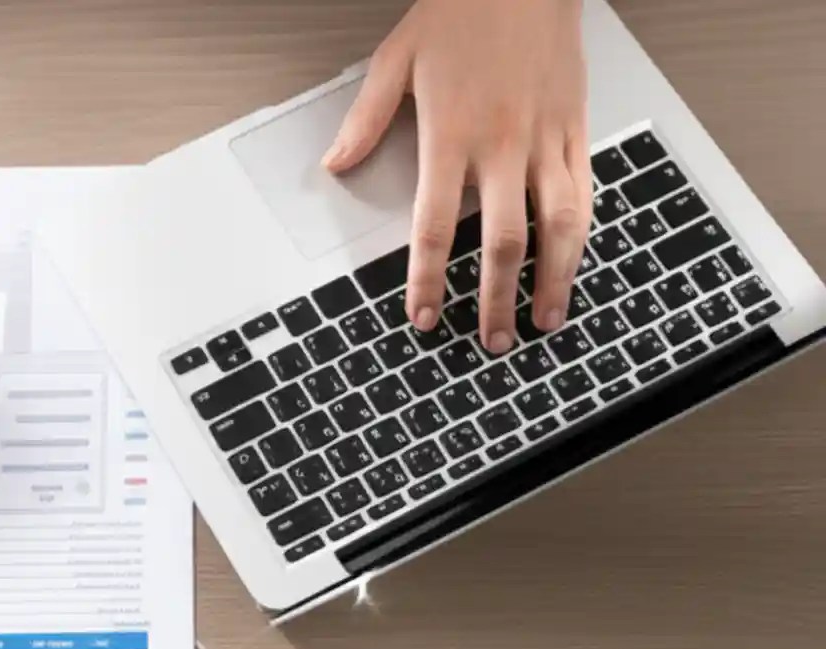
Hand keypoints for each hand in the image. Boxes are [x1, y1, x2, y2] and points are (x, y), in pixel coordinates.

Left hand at [324, 0, 591, 354]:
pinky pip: (586, 192)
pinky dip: (582, 235)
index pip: (436, 227)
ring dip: (554, 280)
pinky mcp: (578, 129)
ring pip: (559, 225)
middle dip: (498, 300)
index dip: (429, 280)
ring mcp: (547, 140)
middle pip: (504, 241)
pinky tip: (574, 264)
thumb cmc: (460, 10)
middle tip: (493, 341)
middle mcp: (504, 146)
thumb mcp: (395, 60)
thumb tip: (336, 164)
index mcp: (452, 135)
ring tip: (546, 320)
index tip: (424, 316)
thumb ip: (365, 120)